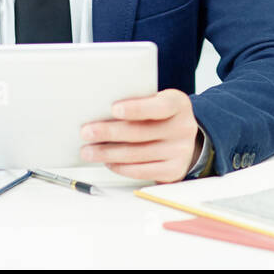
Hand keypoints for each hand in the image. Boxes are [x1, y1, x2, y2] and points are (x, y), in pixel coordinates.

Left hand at [81, 89, 201, 183]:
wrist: (186, 141)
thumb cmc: (162, 118)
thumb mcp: (157, 103)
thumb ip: (138, 104)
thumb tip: (101, 112)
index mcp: (178, 104)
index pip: (158, 106)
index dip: (136, 108)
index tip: (114, 109)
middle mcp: (183, 127)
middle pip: (141, 132)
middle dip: (109, 133)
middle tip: (87, 132)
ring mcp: (180, 151)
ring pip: (137, 154)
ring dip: (108, 153)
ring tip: (89, 151)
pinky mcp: (173, 171)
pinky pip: (141, 171)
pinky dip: (121, 167)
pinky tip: (108, 162)